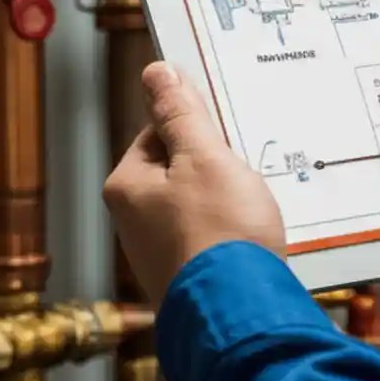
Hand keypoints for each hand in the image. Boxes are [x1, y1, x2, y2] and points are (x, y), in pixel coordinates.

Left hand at [103, 62, 285, 306]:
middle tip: (245, 172)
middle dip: (217, 166)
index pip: (158, 131)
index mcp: (127, 185)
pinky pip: (210, 235)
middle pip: (179, 168)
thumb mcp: (205, 157)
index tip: (228, 135)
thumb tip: (156, 71)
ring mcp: (158, 251)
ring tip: (252, 207)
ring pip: (197, 203)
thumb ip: (181, 113)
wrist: (239, 309)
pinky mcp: (186, 274)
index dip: (198, 127)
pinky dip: (231, 230)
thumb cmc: (221, 230)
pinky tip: (251, 236)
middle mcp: (132, 219)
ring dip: (227, 199)